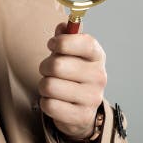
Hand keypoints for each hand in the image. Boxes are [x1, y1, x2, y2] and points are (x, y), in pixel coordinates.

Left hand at [38, 21, 106, 139]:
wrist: (83, 110)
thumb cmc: (73, 75)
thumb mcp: (71, 54)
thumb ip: (66, 38)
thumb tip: (62, 26)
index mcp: (97, 56)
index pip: (85, 43)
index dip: (63, 42)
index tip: (51, 44)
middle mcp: (99, 76)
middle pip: (57, 66)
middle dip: (44, 67)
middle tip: (47, 70)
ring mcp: (92, 98)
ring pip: (49, 86)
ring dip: (43, 86)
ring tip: (51, 87)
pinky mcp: (81, 116)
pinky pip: (49, 105)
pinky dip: (45, 102)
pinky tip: (54, 101)